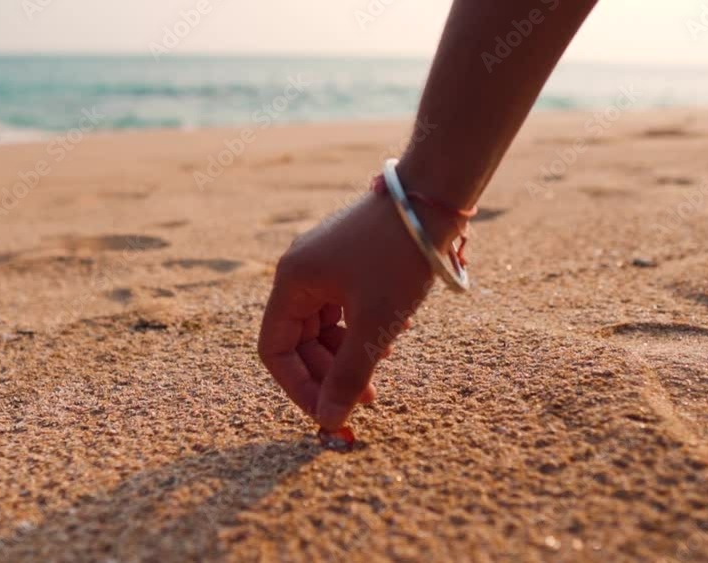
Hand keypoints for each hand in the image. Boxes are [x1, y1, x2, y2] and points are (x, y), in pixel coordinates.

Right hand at [258, 191, 449, 429]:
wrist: (432, 195)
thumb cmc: (399, 255)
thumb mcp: (376, 322)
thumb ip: (349, 375)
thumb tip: (330, 420)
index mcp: (292, 281)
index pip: (274, 350)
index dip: (297, 387)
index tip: (328, 413)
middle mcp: (300, 271)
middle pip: (299, 341)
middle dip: (329, 374)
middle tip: (364, 400)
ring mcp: (324, 263)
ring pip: (323, 327)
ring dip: (347, 354)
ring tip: (381, 367)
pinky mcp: (348, 259)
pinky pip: (343, 307)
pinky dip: (360, 329)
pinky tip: (390, 338)